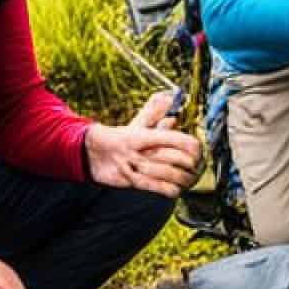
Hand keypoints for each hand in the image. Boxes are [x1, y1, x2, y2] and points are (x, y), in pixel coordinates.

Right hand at [85, 90, 202, 196]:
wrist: (90, 152)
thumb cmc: (120, 138)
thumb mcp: (137, 124)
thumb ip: (155, 112)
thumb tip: (169, 97)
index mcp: (143, 134)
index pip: (174, 138)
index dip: (191, 145)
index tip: (199, 150)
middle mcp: (139, 150)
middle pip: (172, 157)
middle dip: (190, 164)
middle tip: (199, 166)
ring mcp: (133, 166)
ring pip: (166, 174)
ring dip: (183, 178)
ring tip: (192, 178)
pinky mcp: (129, 181)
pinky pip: (154, 187)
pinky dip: (169, 190)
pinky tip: (178, 189)